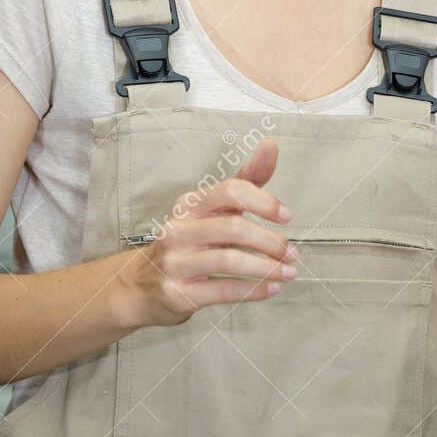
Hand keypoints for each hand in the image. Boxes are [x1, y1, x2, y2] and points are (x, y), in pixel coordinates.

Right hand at [114, 138, 296, 326]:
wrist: (144, 286)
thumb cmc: (192, 241)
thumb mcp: (215, 210)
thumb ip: (246, 180)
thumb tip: (271, 144)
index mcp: (190, 205)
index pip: (230, 190)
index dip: (263, 201)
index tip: (287, 216)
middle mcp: (179, 229)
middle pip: (233, 227)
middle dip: (270, 241)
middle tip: (292, 253)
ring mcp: (175, 261)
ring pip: (228, 260)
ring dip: (266, 268)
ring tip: (289, 272)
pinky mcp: (177, 292)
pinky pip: (221, 290)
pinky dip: (252, 290)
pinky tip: (271, 289)